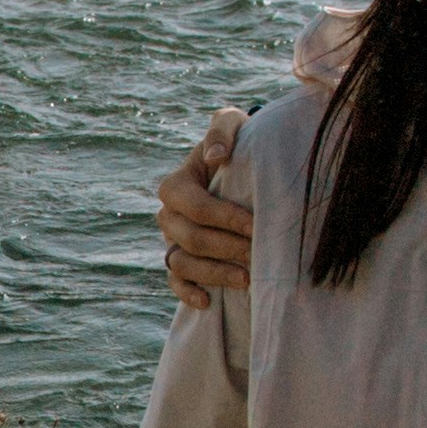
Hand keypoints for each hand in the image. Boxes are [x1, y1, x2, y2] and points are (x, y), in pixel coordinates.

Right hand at [156, 107, 252, 312]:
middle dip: (225, 247)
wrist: (243, 168)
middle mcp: (168, 215)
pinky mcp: (180, 263)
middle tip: (257, 254)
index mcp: (176, 185)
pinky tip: (209, 302)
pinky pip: (175, 283)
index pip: (193, 205)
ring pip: (182, 264)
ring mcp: (172, 241)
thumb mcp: (232, 125)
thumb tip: (214, 158)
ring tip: (247, 279)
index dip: (223, 217)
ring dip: (213, 273)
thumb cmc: (238, 144)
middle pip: (189, 238)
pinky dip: (188, 294)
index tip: (256, 224)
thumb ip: (222, 131)